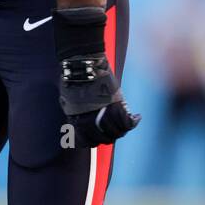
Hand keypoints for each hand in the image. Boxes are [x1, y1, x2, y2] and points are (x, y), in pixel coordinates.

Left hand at [54, 6, 140, 149]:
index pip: (84, 142)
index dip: (91, 142)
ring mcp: (103, 113)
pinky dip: (134, 121)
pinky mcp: (116, 104)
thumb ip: (73, 112)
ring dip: (122, 131)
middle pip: (103, 140)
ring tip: (125, 125)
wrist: (82, 63)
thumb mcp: (67, 99)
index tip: (97, 138)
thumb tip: (76, 121)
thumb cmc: (73, 77)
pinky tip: (137, 117)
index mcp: (76, 120)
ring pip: (117, 133)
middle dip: (108, 137)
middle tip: (114, 131)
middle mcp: (90, 121)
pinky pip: (128, 121)